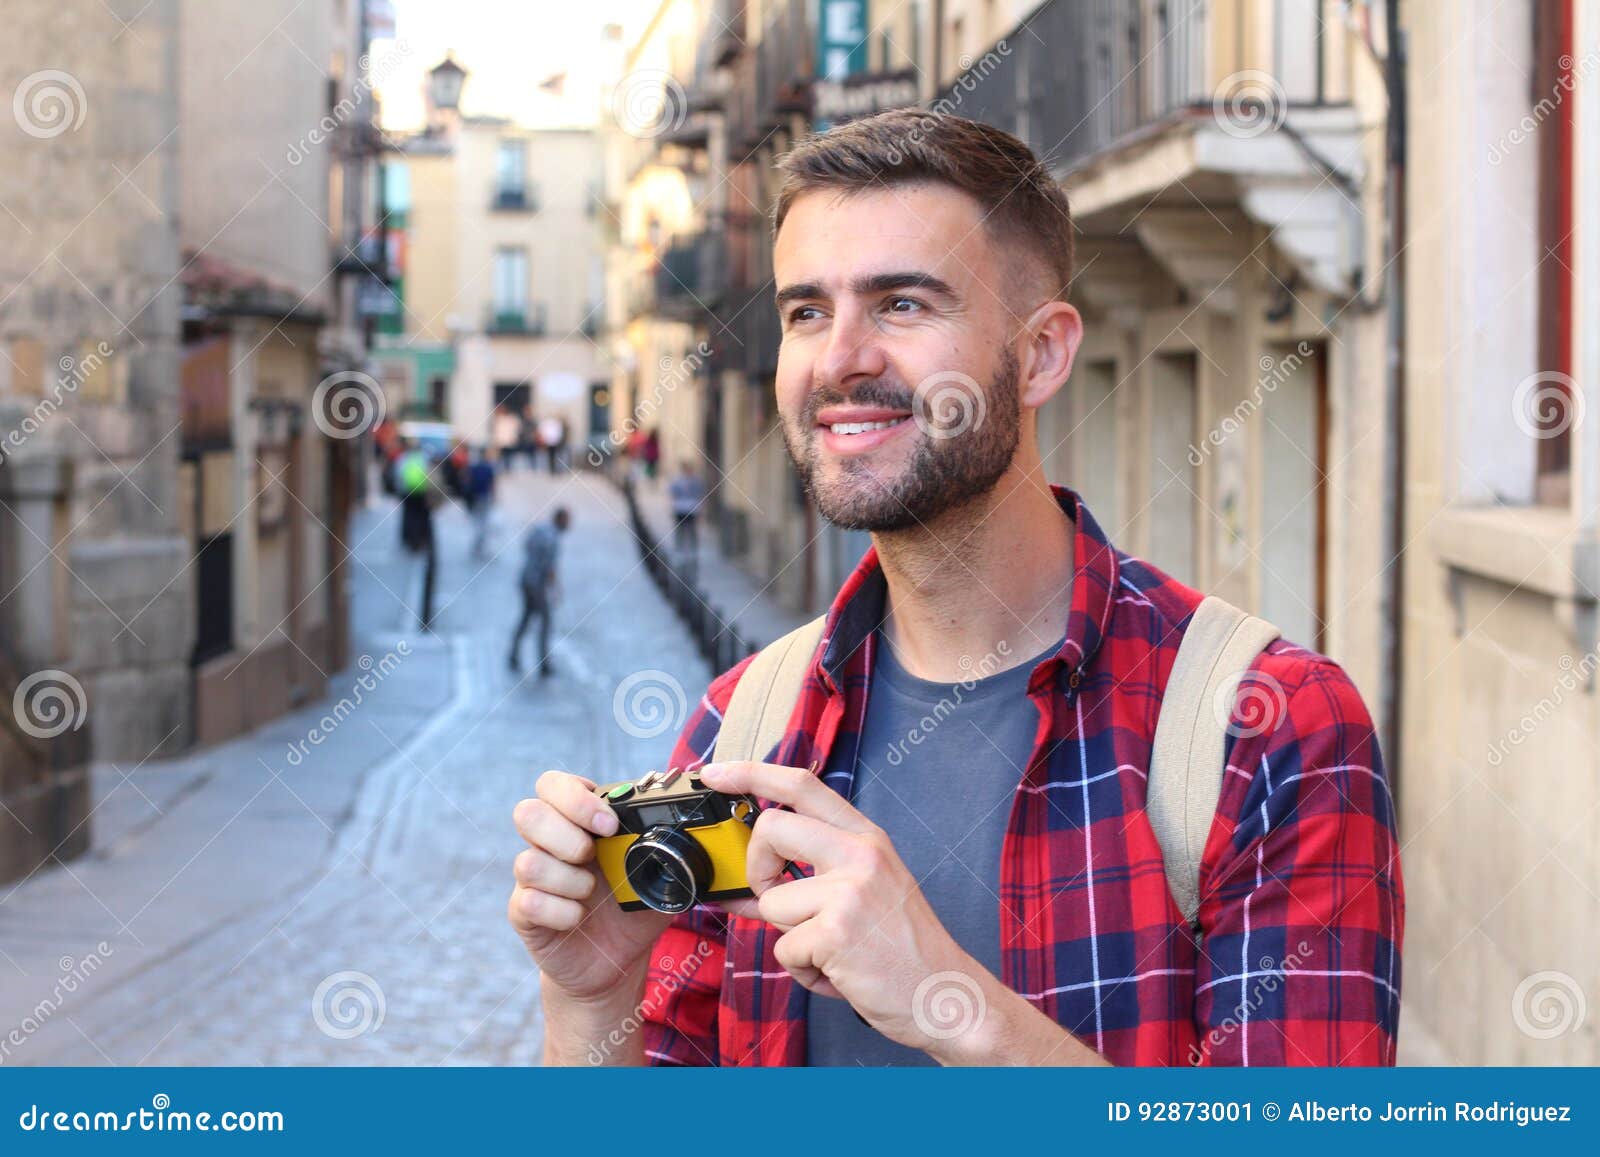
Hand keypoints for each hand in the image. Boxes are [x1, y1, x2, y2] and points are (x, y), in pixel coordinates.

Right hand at [508, 771, 669, 1002]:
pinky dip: (561, 912)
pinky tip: (578, 918)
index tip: (610, 824)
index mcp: (578, 822)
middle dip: (564, 834)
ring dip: (568, 879)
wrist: (615, 960)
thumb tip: (682, 828)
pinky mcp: (524, 912)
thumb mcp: (658, 873)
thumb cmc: (633, 906)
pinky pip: (528, 902)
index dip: (576, 798)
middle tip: (592, 854)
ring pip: (528, 861)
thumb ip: (665, 846)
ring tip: (591, 891)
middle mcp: (549, 844)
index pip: (553, 785)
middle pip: (527, 812)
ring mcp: (533, 879)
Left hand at [698, 760, 1108, 1065]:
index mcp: (866, 838)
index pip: (802, 785)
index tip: (716, 772)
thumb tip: (743, 885)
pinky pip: (784, 949)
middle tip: (775, 896)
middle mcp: (860, 854)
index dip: (752, 773)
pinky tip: (838, 973)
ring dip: (790, 937)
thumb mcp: (864, 894)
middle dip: (757, 868)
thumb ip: (809, 878)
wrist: (947, 996)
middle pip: (772, 828)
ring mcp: (850, 891)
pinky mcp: (837, 932)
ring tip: (831, 951)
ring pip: (771, 901)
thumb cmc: (904, 948)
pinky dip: (804, 971)